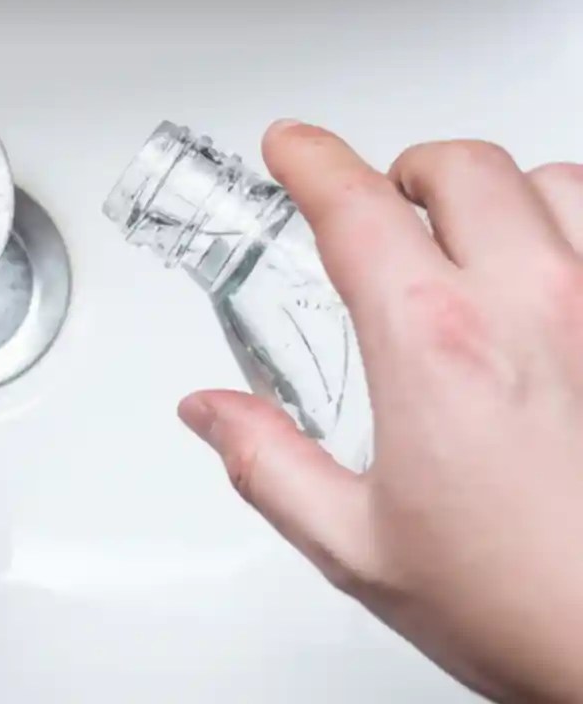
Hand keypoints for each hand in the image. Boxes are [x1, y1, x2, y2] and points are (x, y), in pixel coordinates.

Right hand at [179, 121, 582, 701]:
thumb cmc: (522, 607)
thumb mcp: (356, 545)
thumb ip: (266, 463)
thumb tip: (209, 412)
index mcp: (433, 347)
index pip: (356, 208)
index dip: (310, 160)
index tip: (291, 148)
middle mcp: (530, 307)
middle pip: (456, 168)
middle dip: (399, 172)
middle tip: (375, 206)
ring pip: (549, 180)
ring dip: (492, 194)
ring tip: (463, 238)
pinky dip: (568, 221)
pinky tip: (546, 266)